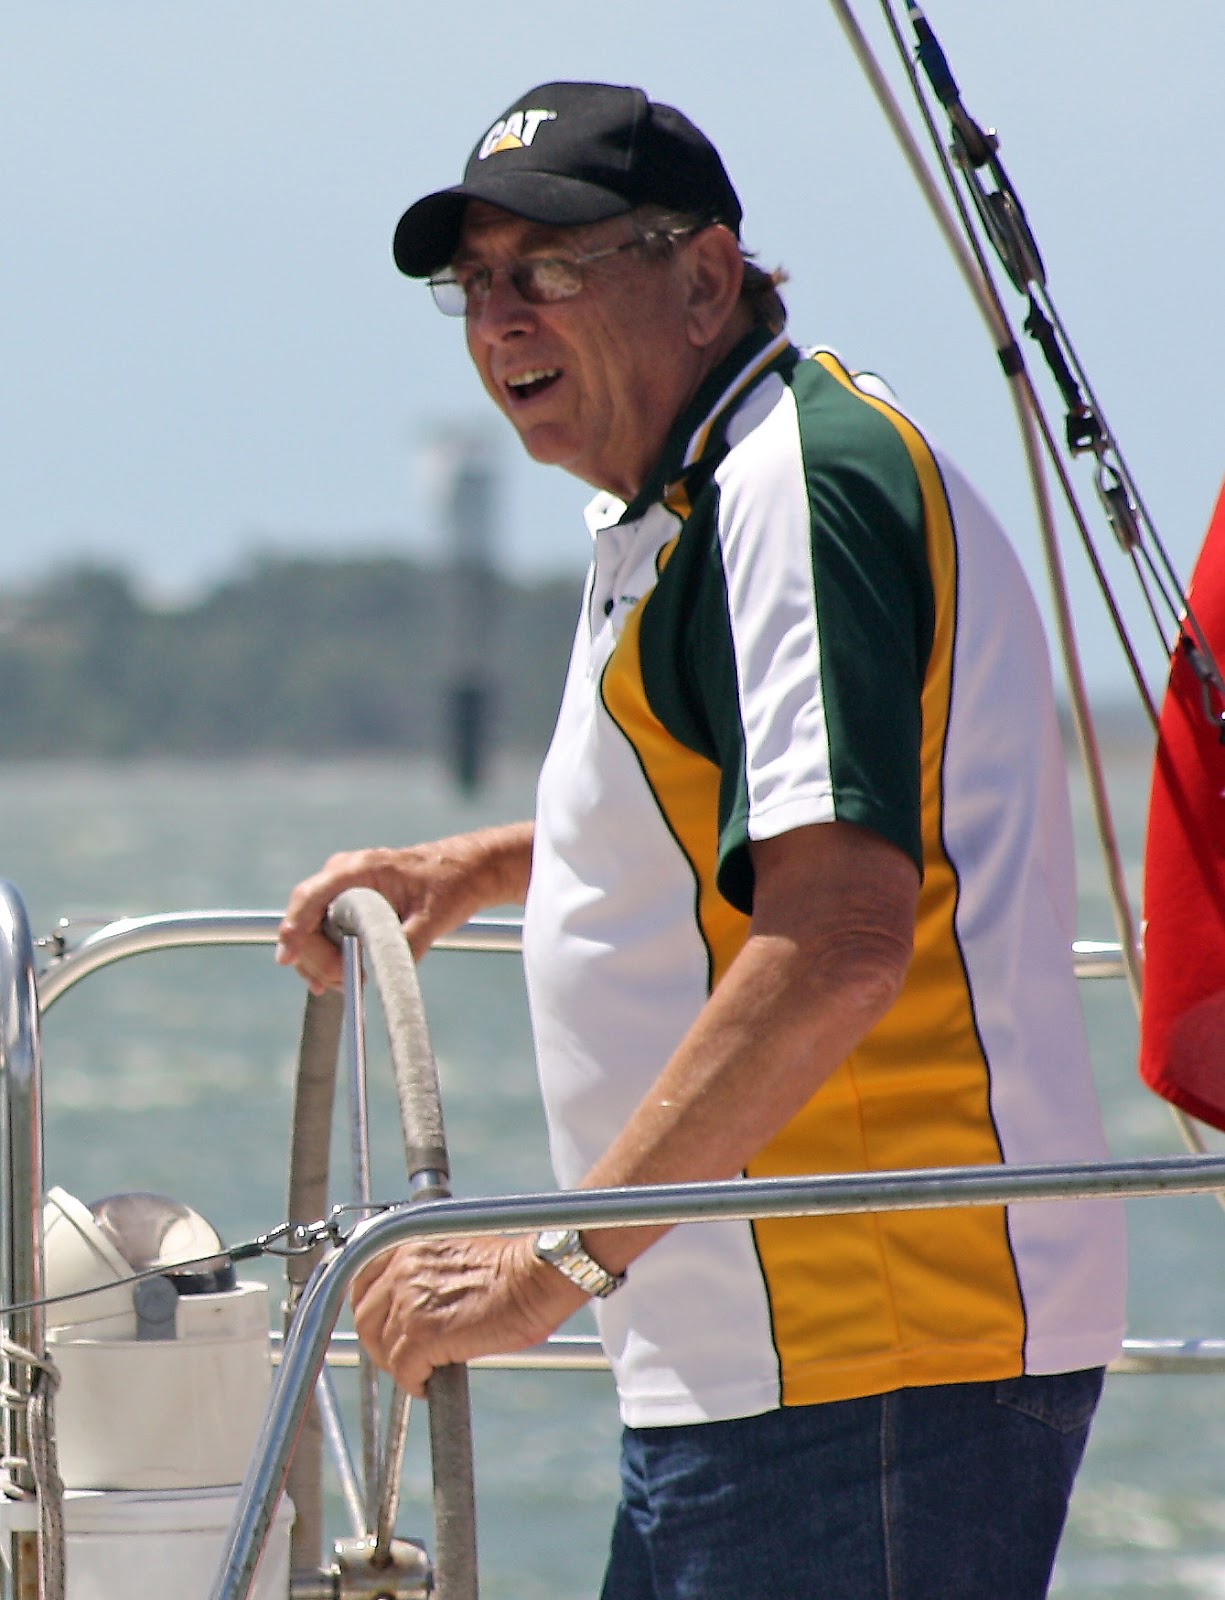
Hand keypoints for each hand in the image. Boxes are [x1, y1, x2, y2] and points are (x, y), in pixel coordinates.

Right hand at [274, 825, 531, 992]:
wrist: (467, 869)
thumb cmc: (451, 886)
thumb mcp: (431, 919)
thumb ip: (405, 946)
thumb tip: (383, 977)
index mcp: (362, 869)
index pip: (311, 897)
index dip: (294, 929)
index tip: (288, 958)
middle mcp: (345, 872)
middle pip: (307, 918)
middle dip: (316, 957)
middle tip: (339, 984)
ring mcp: (344, 883)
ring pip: (312, 926)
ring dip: (319, 959)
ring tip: (340, 985)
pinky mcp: (349, 897)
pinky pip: (324, 925)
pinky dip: (325, 952)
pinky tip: (328, 980)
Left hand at [350, 1234, 585, 1396]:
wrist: (538, 1274)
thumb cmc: (511, 1265)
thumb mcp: (455, 1250)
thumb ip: (425, 1270)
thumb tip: (417, 1303)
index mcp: (408, 1242)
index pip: (362, 1279)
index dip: (369, 1308)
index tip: (378, 1324)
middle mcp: (402, 1267)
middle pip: (365, 1318)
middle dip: (378, 1343)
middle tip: (397, 1357)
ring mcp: (410, 1301)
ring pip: (383, 1347)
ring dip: (398, 1366)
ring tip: (419, 1372)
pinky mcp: (425, 1334)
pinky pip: (404, 1370)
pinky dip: (413, 1382)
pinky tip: (428, 1384)